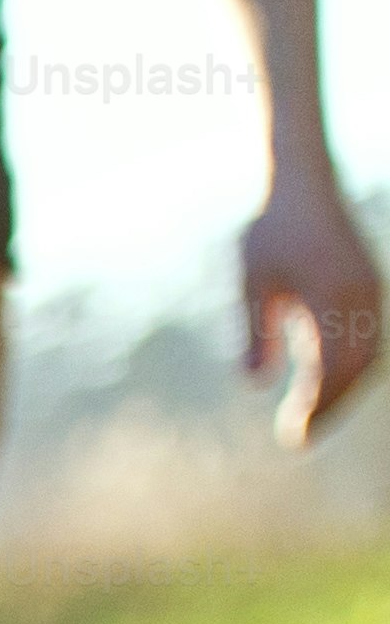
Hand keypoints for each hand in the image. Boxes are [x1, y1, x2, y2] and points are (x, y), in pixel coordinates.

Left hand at [243, 172, 383, 442]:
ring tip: (309, 418)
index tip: (295, 435)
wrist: (304, 185)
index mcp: (335, 296)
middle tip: (299, 438)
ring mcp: (369, 291)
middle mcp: (362, 296)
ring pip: (367, 355)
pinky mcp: (367, 288)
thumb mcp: (254, 282)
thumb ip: (256, 332)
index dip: (318, 406)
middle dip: (331, 406)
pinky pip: (366, 337)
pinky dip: (348, 367)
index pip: (334, 367)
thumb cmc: (271, 231)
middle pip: (357, 368)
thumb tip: (254, 383)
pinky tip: (320, 386)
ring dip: (342, 390)